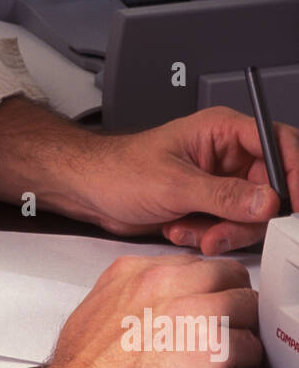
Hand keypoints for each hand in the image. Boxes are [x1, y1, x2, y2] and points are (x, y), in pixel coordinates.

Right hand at [35, 251, 260, 367]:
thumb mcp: (92, 318)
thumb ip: (124, 302)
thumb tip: (140, 312)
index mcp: (132, 274)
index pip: (190, 263)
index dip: (202, 287)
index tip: (205, 303)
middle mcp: (162, 284)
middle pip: (224, 274)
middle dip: (231, 298)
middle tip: (229, 322)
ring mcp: (190, 311)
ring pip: (245, 303)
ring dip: (243, 328)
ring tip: (234, 348)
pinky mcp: (211, 346)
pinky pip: (250, 344)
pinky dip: (248, 360)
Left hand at [90, 105, 298, 253]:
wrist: (90, 191)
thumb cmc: (119, 170)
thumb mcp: (174, 183)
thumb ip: (224, 195)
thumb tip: (268, 201)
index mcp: (223, 130)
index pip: (279, 144)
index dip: (295, 173)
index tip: (295, 204)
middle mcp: (228, 155)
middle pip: (272, 188)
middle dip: (248, 217)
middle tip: (223, 230)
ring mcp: (221, 183)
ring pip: (252, 215)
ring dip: (224, 231)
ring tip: (190, 229)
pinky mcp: (211, 207)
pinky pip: (230, 228)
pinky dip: (209, 236)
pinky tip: (181, 229)